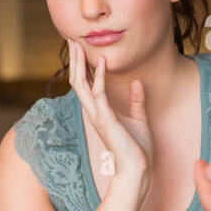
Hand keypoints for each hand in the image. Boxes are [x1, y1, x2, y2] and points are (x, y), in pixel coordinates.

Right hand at [69, 38, 152, 202]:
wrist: (138, 170)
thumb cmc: (137, 149)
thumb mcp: (139, 119)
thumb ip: (137, 101)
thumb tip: (137, 82)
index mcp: (99, 112)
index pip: (85, 84)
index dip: (81, 66)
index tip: (80, 48)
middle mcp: (93, 112)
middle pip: (76, 80)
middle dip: (74, 60)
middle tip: (71, 39)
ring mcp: (97, 115)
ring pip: (80, 84)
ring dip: (79, 63)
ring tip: (79, 44)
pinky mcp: (105, 119)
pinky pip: (98, 93)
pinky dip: (99, 76)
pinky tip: (101, 61)